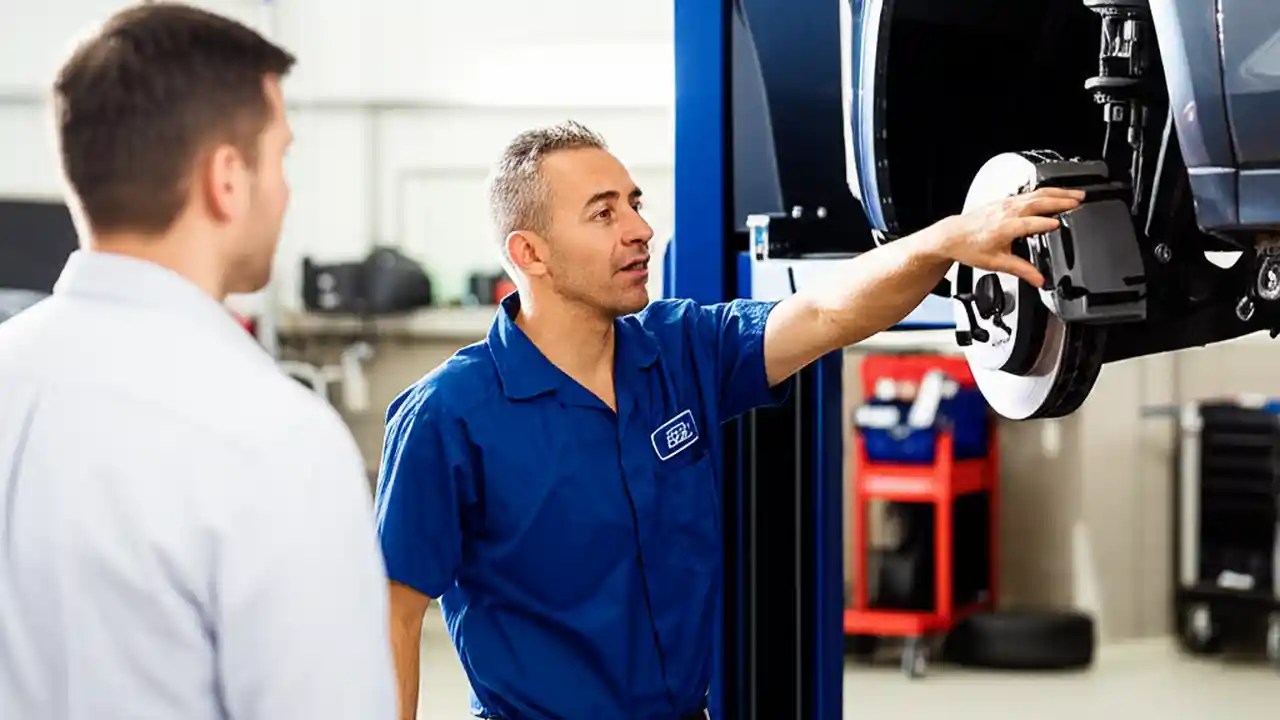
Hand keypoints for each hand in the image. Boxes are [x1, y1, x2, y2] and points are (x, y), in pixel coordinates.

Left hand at [933, 187, 1085, 286]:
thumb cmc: (970, 248)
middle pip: (1039, 202)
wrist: (952, 236)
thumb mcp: (996, 263)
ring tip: (1076, 193)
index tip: (1060, 225)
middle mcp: (1007, 211)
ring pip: (1036, 194)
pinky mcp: (1005, 200)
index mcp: (1005, 227)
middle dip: (1061, 200)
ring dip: (1058, 192)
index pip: (1030, 224)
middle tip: (1080, 200)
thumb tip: (1039, 280)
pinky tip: (1056, 193)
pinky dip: (1046, 191)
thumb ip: (1020, 271)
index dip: (1045, 225)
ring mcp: (1006, 203)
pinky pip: (1030, 192)